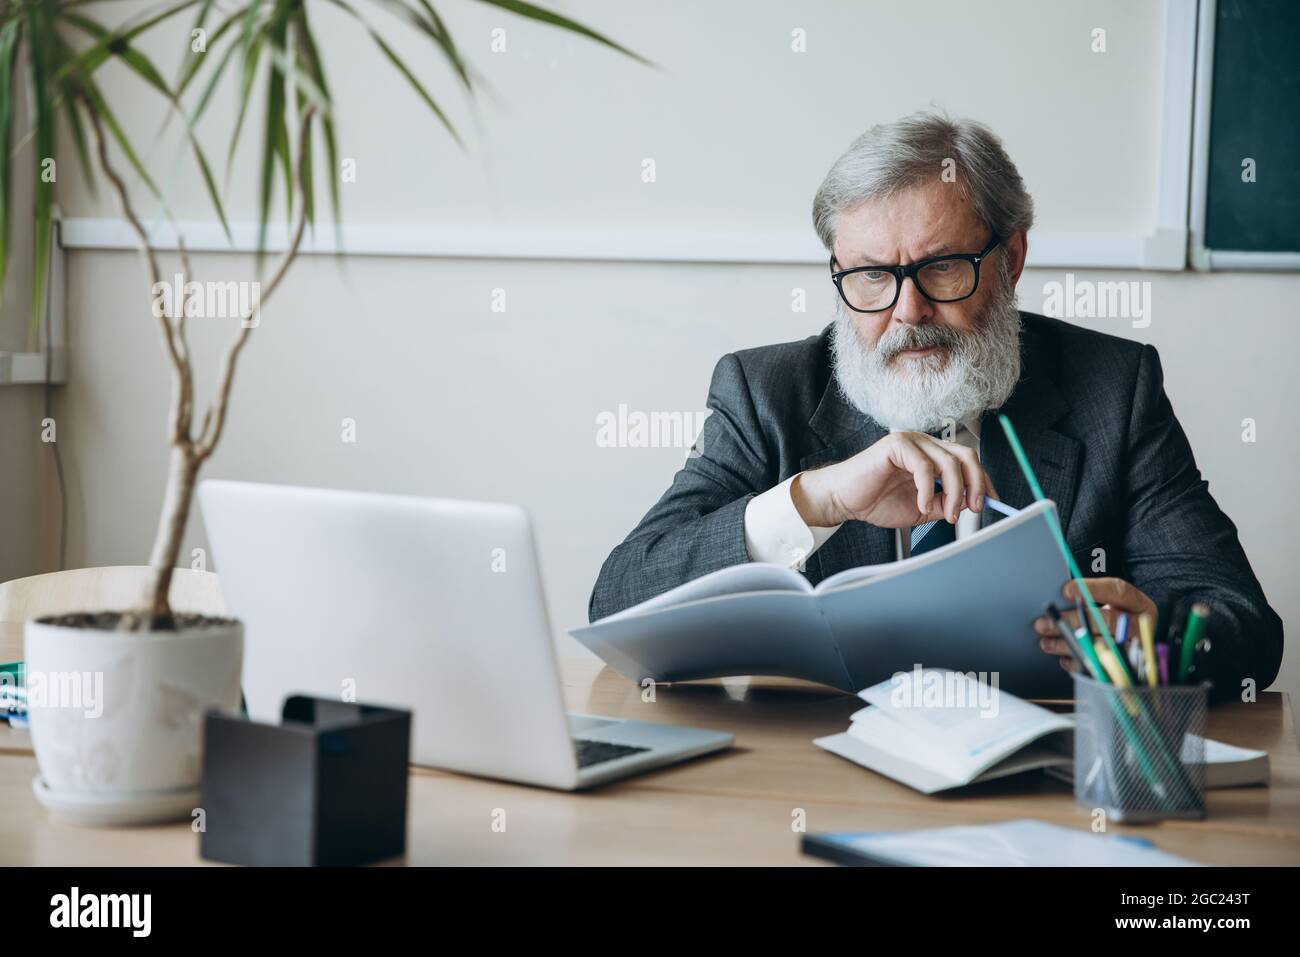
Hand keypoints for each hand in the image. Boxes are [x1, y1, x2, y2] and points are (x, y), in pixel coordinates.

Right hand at [791, 431, 997, 528]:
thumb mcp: (922, 508)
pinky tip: (922, 504)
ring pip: (949, 462)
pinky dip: (928, 489)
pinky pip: (924, 466)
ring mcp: (911, 441)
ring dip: (954, 491)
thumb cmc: (876, 501)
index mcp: (933, 455)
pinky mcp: (896, 444)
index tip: (993, 502)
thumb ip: (945, 503)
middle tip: (973, 508)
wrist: (844, 500)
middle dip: (976, 484)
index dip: (984, 481)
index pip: (968, 462)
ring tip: (947, 513)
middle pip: (966, 456)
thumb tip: (970, 504)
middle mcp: (925, 444)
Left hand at [1032, 577, 1157, 672]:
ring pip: (1100, 646)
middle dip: (1071, 621)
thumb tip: (1060, 598)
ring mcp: (1136, 649)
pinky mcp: (1127, 668)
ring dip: (1069, 644)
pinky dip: (1078, 663)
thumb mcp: (1115, 604)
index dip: (1092, 589)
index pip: (1117, 591)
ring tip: (1046, 643)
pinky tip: (1063, 659)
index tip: (1065, 591)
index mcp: (1139, 604)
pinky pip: (1100, 667)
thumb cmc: (1119, 618)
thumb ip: (1093, 599)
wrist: (1139, 642)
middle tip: (1044, 623)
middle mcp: (1140, 626)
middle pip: (1105, 621)